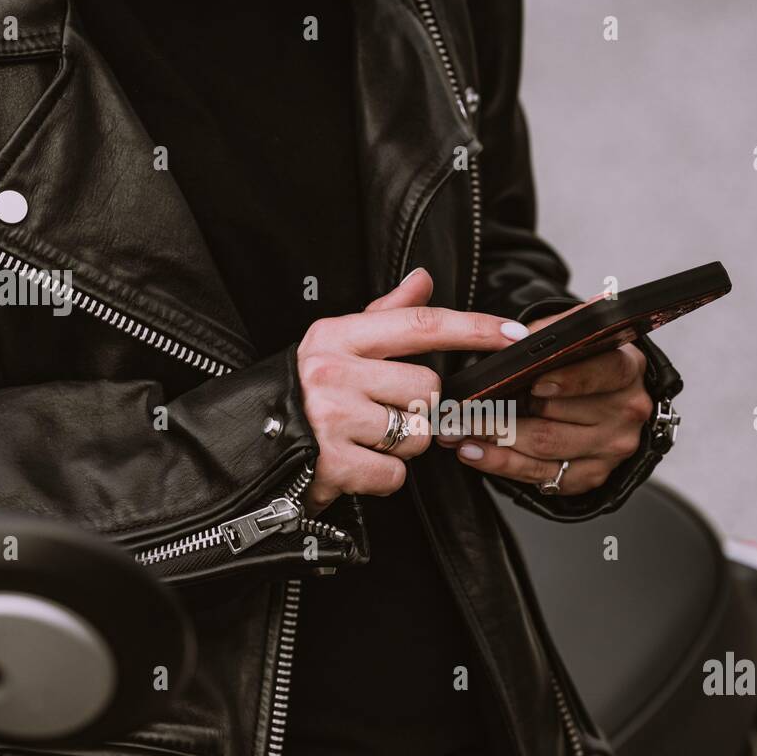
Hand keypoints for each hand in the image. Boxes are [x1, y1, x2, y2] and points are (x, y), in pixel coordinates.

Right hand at [297, 268, 529, 511]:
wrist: (243, 446)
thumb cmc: (301, 394)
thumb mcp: (337, 345)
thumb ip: (386, 315)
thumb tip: (423, 278)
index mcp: (338, 336)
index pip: (420, 325)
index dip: (473, 328)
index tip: (513, 333)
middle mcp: (333, 371)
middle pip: (428, 388)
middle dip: (419, 409)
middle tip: (383, 414)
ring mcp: (331, 417)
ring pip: (418, 435)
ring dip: (402, 446)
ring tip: (365, 440)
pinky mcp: (332, 463)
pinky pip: (395, 474)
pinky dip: (383, 477)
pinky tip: (356, 465)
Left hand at [443, 302, 652, 494]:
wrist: (601, 397)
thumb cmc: (581, 362)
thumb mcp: (571, 336)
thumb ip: (549, 331)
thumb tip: (511, 337)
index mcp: (628, 368)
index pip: (605, 371)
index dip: (568, 379)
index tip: (535, 382)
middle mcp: (627, 409)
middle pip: (561, 414)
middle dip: (505, 411)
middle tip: (465, 409)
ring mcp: (612, 446)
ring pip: (546, 446)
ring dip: (495, 440)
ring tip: (460, 430)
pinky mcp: (593, 475)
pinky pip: (542, 476)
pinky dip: (502, 464)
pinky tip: (476, 453)